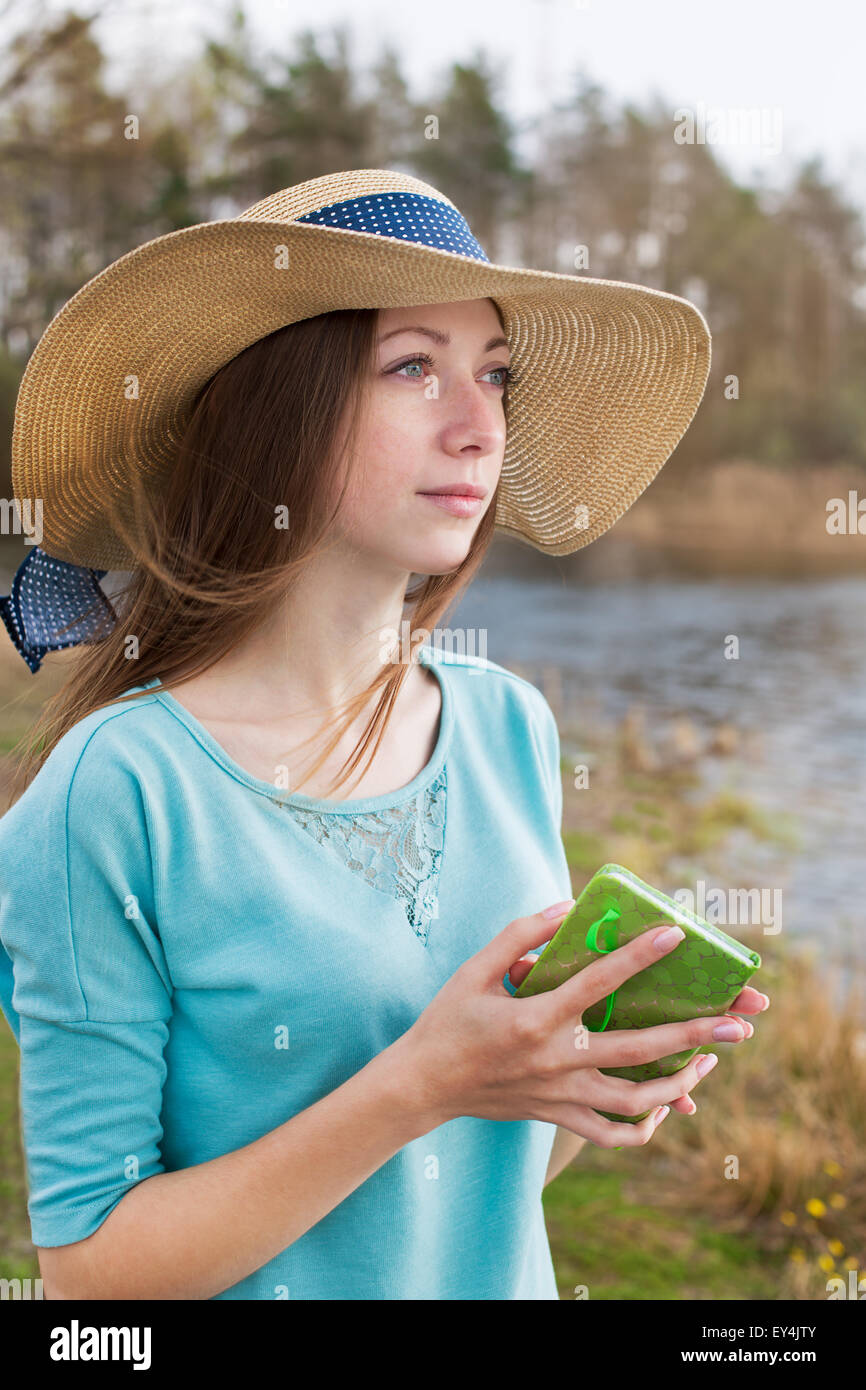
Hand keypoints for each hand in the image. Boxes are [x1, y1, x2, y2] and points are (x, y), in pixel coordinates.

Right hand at [401, 903, 767, 1145]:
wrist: (422, 1086)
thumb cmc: (448, 1020)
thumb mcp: (474, 970)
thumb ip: (518, 937)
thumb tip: (565, 910)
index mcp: (534, 1020)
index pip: (598, 983)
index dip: (638, 956)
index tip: (677, 935)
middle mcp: (554, 1061)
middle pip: (637, 1050)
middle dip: (692, 1035)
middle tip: (736, 1021)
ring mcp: (559, 1095)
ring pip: (634, 1101)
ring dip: (679, 1084)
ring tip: (709, 1063)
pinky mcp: (557, 1117)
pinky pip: (610, 1134)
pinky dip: (643, 1128)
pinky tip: (665, 1109)